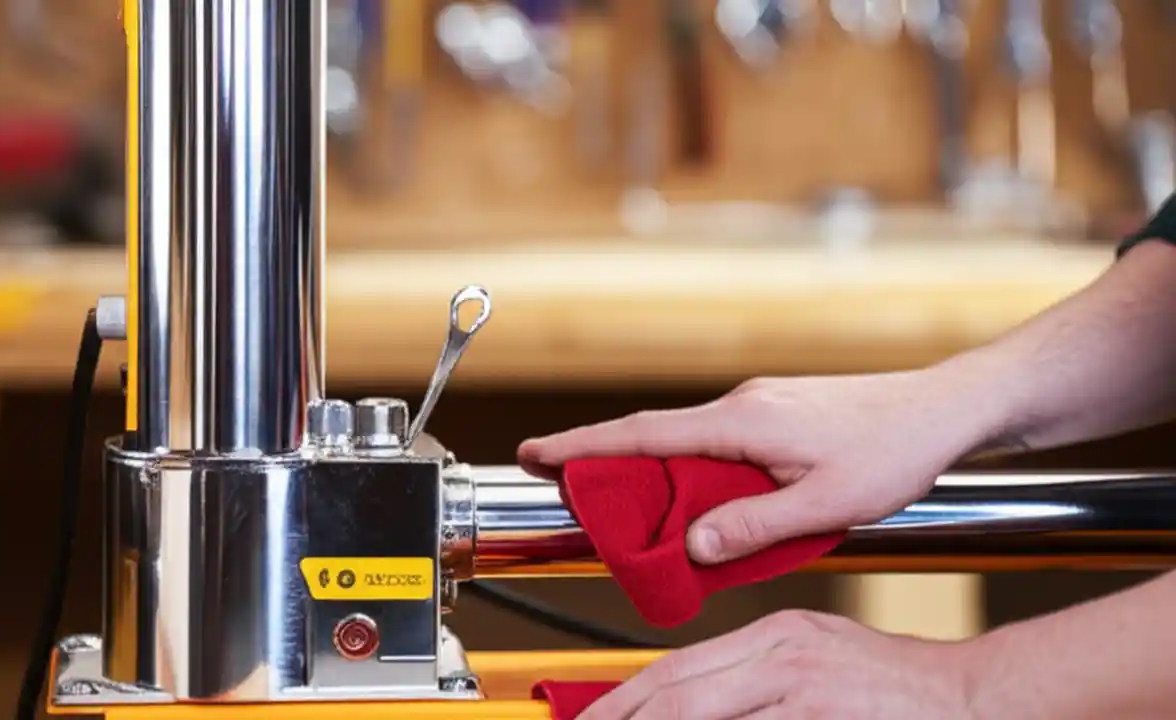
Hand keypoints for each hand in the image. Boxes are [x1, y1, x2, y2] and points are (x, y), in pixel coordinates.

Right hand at [518, 365, 1007, 564]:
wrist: (946, 409)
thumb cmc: (896, 448)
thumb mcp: (825, 503)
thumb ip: (754, 526)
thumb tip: (696, 546)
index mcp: (743, 422)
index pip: (643, 433)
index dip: (582, 447)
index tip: (534, 454)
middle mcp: (743, 406)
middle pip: (656, 439)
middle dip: (609, 468)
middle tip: (576, 501)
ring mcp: (760, 408)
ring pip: (689, 445)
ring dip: (659, 477)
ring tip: (645, 519)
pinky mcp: (777, 417)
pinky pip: (718, 446)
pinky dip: (697, 474)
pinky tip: (711, 507)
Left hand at [581, 610, 979, 719]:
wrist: (974, 697)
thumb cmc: (897, 683)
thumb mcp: (817, 655)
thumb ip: (759, 674)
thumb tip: (699, 698)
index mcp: (775, 636)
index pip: (678, 668)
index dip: (627, 698)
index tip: (593, 718)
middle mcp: (780, 658)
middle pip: (678, 695)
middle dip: (626, 719)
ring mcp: (801, 694)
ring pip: (702, 716)